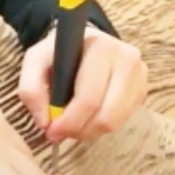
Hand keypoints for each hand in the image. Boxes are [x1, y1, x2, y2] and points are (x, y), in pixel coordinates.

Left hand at [18, 27, 147, 142]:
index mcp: (101, 47)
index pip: (89, 97)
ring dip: (91, 131)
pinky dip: (102, 125)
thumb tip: (45, 121)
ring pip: (116, 122)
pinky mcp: (143, 88)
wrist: (84, 42)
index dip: (69, 121)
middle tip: (62, 132)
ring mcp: (139, 75)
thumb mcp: (35, 61)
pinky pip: (123, 120)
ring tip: (75, 122)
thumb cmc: (59, 53)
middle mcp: (127, 59)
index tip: (51, 131)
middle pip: (107, 115)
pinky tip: (90, 113)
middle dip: (80, 130)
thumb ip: (31, 89)